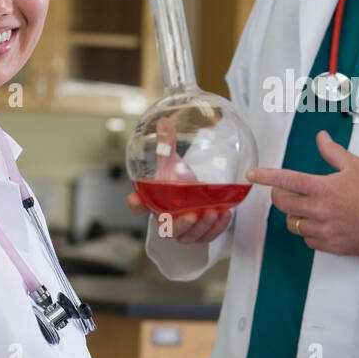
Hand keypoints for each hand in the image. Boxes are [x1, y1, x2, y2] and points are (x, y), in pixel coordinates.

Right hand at [127, 115, 233, 243]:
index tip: (135, 199)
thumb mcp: (171, 163)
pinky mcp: (202, 233)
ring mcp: (185, 230)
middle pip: (167, 230)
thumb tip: (165, 121)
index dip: (136, 204)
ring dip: (201, 227)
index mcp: (154, 203)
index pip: (138, 205)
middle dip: (179, 225)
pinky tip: (224, 214)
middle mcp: (167, 220)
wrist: (193, 195)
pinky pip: (208, 236)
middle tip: (189, 215)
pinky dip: (217, 228)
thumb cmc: (177, 182)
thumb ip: (166, 145)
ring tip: (211, 212)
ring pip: (190, 236)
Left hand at [248, 130, 358, 255]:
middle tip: (286, 191)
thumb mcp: (357, 165)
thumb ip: (333, 152)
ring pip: (294, 223)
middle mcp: (319, 210)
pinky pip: (308, 239)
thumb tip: (320, 138)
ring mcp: (324, 230)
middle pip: (283, 204)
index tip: (252, 175)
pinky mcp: (331, 246)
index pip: (286, 180)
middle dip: (280, 195)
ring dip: (296, 214)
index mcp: (323, 187)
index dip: (265, 176)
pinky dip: (310, 231)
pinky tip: (322, 223)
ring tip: (309, 207)